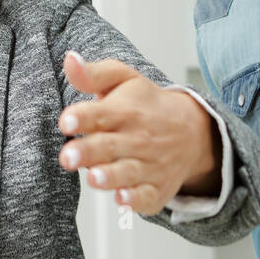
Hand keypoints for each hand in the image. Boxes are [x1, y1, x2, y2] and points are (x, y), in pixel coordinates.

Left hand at [57, 50, 219, 213]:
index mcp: (124, 111)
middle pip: (109, 146)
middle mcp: (136, 139)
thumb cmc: (146, 104)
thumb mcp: (124, 79)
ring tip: (94, 178)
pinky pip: (146, 197)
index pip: (101, 114)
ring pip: (127, 173)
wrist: (192, 131)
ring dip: (111, 176)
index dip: (83, 117)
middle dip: (88, 152)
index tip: (66, 121)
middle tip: (68, 157)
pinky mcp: (155, 189)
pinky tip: (123, 199)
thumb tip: (69, 58)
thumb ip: (93, 74)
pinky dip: (136, 200)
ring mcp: (148, 165)